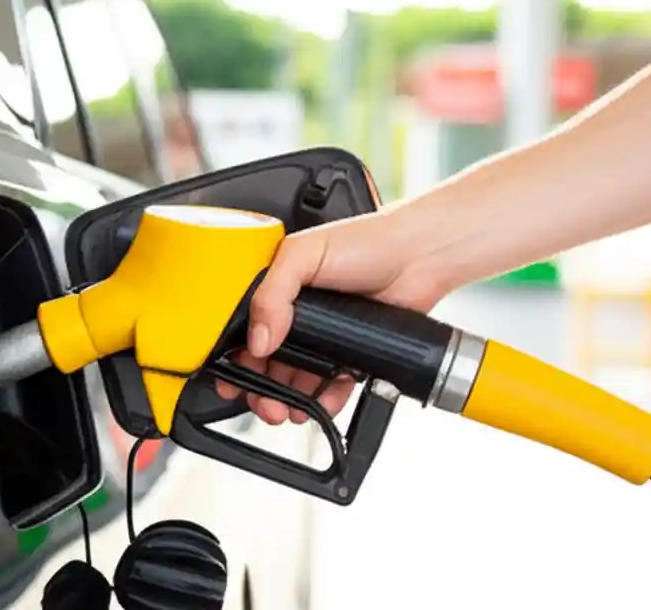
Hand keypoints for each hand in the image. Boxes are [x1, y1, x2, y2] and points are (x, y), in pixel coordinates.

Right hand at [216, 211, 450, 424]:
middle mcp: (297, 313)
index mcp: (278, 286)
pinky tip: (323, 402)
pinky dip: (325, 399)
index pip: (243, 328)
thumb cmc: (367, 241)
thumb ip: (272, 293)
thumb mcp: (304, 254)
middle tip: (265, 405)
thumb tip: (258, 340)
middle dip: (262, 389)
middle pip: (267, 361)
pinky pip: (330, 385)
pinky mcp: (350, 352)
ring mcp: (323, 334)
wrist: (419, 257)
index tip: (231, 380)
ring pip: (296, 378)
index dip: (233, 356)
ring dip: (290, 399)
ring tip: (292, 410)